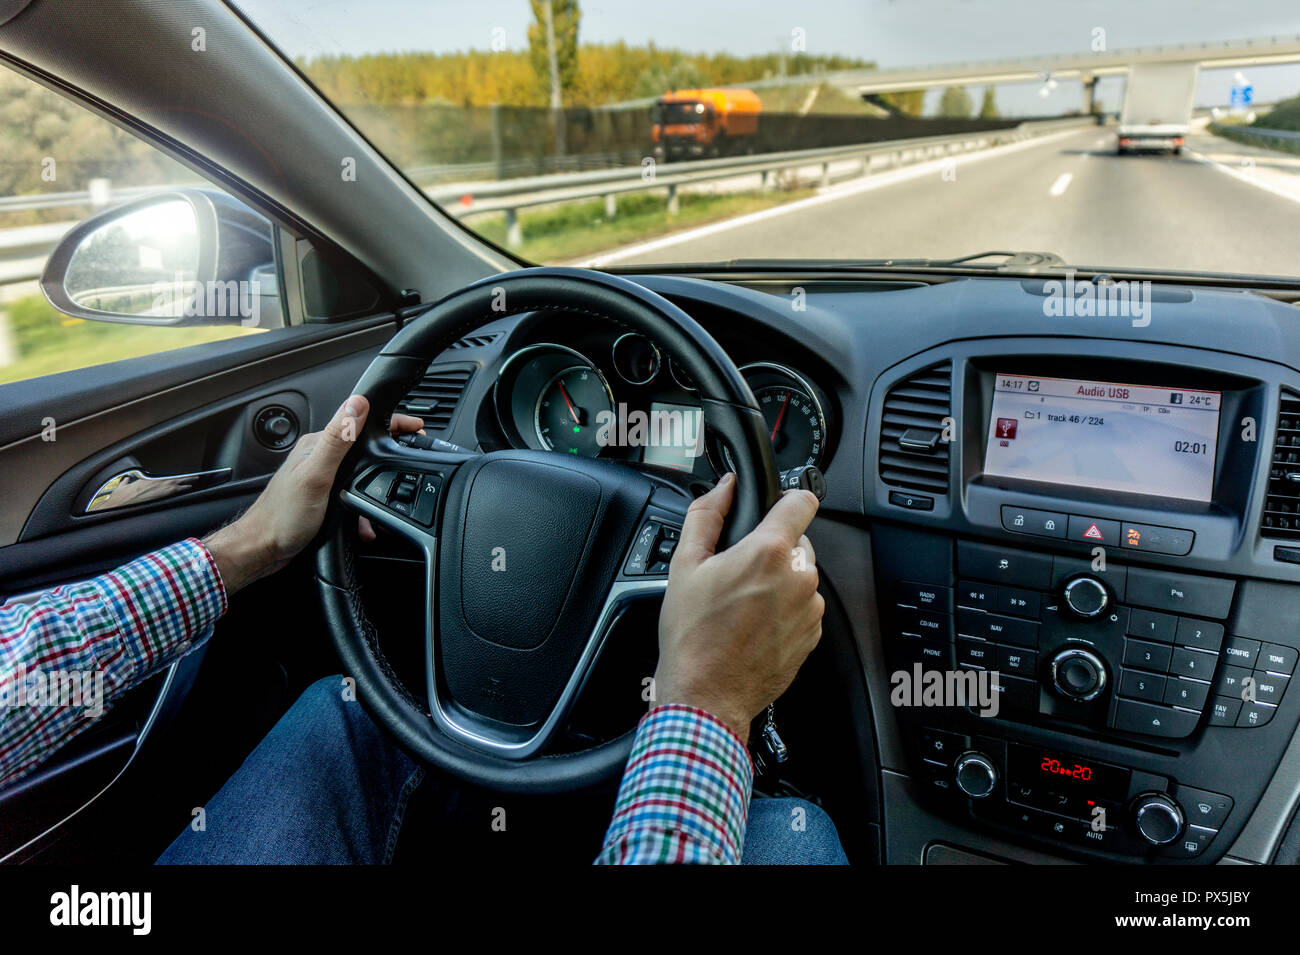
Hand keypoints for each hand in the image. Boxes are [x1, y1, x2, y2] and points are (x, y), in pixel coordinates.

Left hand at [203, 396, 423, 593]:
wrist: (262, 549)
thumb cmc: (283, 516)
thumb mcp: (316, 474)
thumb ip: (337, 438)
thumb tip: (357, 403)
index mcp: (318, 445)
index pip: (358, 422)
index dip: (390, 423)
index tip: (415, 426)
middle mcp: (320, 458)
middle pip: (363, 447)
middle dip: (390, 453)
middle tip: (414, 456)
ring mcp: (320, 478)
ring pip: (360, 474)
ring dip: (379, 486)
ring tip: (395, 498)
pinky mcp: (322, 498)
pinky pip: (353, 496)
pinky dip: (366, 509)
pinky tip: (368, 524)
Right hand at [653, 473, 822, 743]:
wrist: (707, 696)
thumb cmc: (693, 637)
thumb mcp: (685, 565)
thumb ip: (707, 515)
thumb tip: (723, 488)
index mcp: (769, 552)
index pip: (803, 501)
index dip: (788, 498)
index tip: (776, 508)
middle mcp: (799, 577)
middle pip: (798, 541)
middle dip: (772, 549)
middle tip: (738, 572)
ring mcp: (810, 609)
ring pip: (800, 576)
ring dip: (779, 581)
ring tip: (742, 605)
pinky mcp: (812, 635)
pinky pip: (803, 606)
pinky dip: (784, 609)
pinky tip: (754, 625)